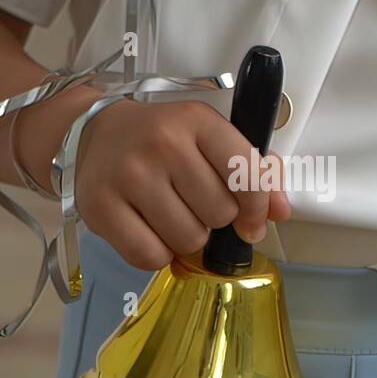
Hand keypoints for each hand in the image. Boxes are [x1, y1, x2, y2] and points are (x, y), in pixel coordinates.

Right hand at [74, 97, 291, 269]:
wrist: (95, 132)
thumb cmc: (162, 139)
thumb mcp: (210, 138)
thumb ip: (254, 171)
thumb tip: (280, 211)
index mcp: (197, 121)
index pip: (247, 175)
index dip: (257, 207)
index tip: (250, 220)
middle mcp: (162, 143)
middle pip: (219, 214)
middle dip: (214, 218)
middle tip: (192, 202)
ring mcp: (128, 175)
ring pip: (188, 239)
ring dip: (186, 237)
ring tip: (170, 213)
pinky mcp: (100, 206)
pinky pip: (150, 256)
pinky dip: (157, 253)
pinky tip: (149, 229)